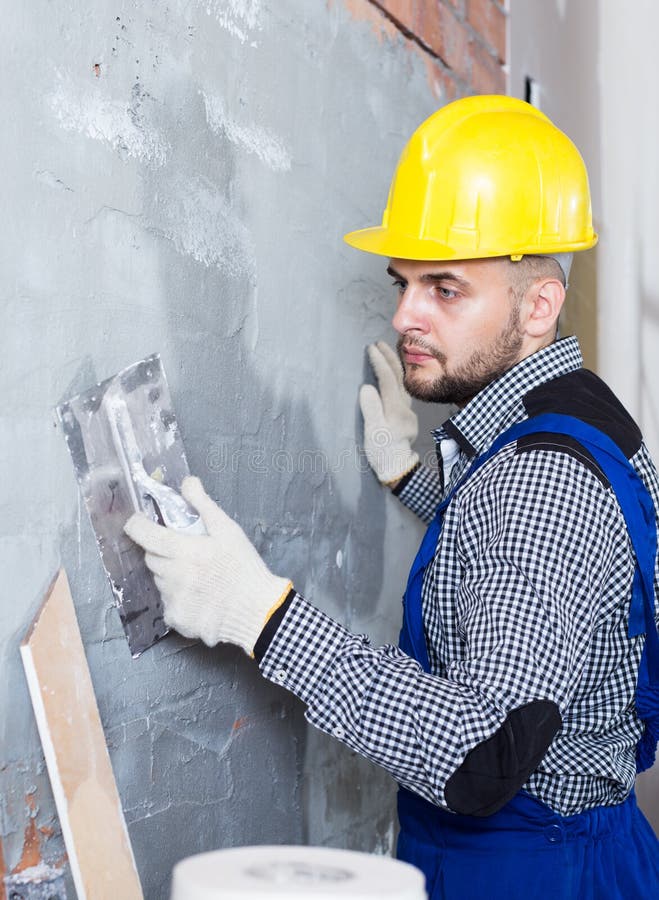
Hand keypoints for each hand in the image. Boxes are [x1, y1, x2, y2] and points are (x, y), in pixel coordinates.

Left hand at [124, 477, 291, 654]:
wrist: (259, 611)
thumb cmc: (244, 567)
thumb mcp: (228, 530)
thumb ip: (203, 504)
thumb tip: (187, 482)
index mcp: (183, 551)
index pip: (144, 534)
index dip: (137, 526)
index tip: (139, 523)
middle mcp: (173, 576)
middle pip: (151, 558)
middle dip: (162, 551)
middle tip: (185, 552)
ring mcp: (173, 600)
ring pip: (159, 581)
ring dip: (170, 575)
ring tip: (198, 577)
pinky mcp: (177, 619)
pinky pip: (168, 604)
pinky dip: (178, 599)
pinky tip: (200, 597)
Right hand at [359, 342, 418, 485]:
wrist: (398, 468)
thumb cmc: (382, 453)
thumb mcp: (373, 433)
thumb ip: (371, 409)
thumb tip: (367, 388)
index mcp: (396, 409)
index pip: (388, 380)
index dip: (379, 362)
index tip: (370, 348)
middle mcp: (405, 407)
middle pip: (399, 377)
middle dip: (389, 357)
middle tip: (378, 343)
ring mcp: (408, 411)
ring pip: (403, 382)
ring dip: (394, 365)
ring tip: (386, 352)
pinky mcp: (407, 415)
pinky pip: (403, 389)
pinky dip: (397, 377)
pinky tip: (392, 373)